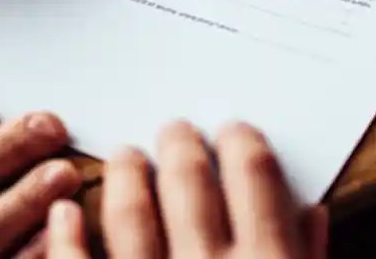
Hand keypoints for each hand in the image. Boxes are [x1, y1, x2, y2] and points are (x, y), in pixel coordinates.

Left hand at [46, 121, 326, 257]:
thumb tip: (310, 212)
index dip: (242, 142)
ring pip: (130, 213)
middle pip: (189, 180)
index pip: (254, 175)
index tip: (234, 131)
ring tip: (125, 155)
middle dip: (181, 144)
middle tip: (173, 129)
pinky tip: (65, 211)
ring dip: (126, 175)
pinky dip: (67, 235)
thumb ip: (307, 258)